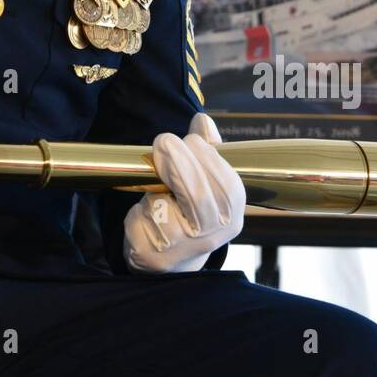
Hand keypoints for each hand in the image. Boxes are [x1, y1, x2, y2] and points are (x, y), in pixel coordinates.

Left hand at [123, 112, 244, 273]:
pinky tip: (146, 200)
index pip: (229, 187)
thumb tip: (203, 121)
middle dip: (180, 163)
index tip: (189, 138)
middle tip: (164, 141)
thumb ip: (206, 150)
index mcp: (232, 217)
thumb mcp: (202, 180)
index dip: (208, 159)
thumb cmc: (185, 210)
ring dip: (160, 184)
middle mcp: (212, 238)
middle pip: (199, 197)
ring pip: (171, 209)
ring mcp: (183, 249)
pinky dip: (144, 204)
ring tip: (156, 167)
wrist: (164, 254)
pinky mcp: (156, 254)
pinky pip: (147, 220)